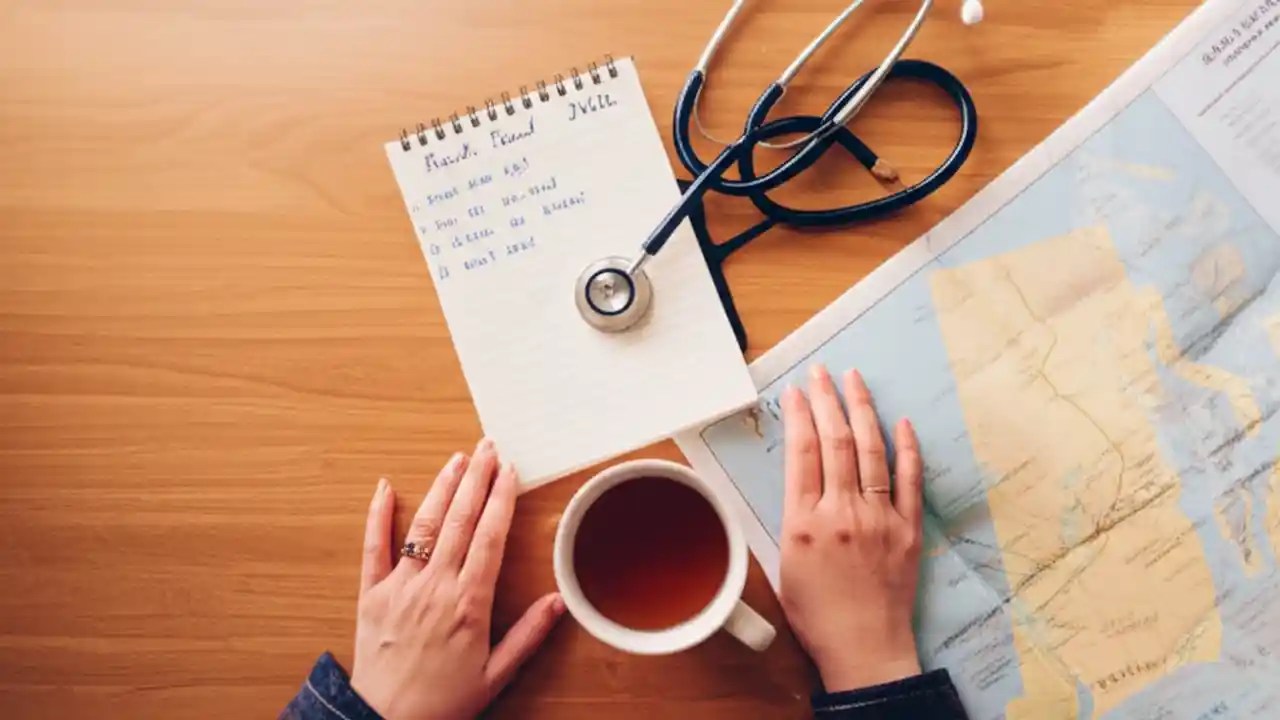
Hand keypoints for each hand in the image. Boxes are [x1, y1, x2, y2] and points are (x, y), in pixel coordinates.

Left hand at [350, 439, 564, 719]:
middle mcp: (434, 587)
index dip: (501, 500)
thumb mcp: (496, 676)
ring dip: (441, 488)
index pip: (490, 538)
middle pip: (459, 520)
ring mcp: (400, 587)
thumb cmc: (442, 704)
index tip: (511, 472)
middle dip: (477, 479)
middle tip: (489, 447)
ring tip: (457, 459)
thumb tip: (559, 601)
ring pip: (423, 526)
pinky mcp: (370, 594)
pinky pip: (373, 547)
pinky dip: (378, 515)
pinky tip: (385, 487)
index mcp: (468, 604)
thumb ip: (528, 635)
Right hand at [778, 365, 924, 691]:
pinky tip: (902, 423)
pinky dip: (907, 448)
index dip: (800, 415)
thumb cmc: (817, 615)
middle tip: (821, 372)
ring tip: (855, 380)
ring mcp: (879, 518)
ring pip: (870, 451)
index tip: (796, 390)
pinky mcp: (909, 530)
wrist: (864, 649)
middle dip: (827, 400)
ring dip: (863, 410)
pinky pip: (911, 480)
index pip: (802, 452)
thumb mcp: (783, 564)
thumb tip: (799, 479)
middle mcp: (843, 512)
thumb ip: (791, 519)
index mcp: (805, 522)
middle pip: (835, 442)